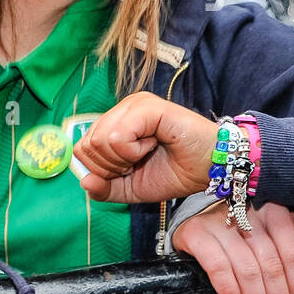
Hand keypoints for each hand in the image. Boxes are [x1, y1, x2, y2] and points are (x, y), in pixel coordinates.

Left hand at [75, 92, 219, 203]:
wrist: (211, 170)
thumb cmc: (177, 173)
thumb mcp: (132, 188)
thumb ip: (104, 188)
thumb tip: (84, 181)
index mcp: (116, 122)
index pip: (82, 148)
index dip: (101, 169)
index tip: (131, 169)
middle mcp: (123, 108)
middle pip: (87, 146)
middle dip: (111, 166)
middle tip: (140, 162)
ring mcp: (135, 104)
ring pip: (99, 140)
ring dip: (123, 159)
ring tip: (148, 153)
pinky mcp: (148, 107)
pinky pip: (117, 137)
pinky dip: (133, 152)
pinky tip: (154, 145)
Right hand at [173, 202, 293, 293]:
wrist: (195, 216)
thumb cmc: (240, 221)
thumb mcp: (274, 216)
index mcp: (272, 210)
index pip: (293, 251)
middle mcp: (248, 214)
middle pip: (272, 264)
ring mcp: (220, 223)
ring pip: (248, 269)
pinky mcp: (196, 234)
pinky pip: (217, 268)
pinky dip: (230, 292)